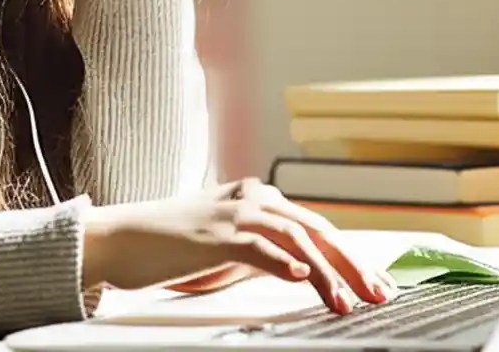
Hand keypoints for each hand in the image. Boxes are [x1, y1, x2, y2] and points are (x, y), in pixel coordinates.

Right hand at [81, 178, 398, 313]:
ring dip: (326, 272)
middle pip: (316, 229)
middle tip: (379, 295)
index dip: (351, 255)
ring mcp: (233, 214)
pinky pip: (256, 247)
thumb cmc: (167, 245)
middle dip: (352, 265)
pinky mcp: (213, 235)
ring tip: (347, 302)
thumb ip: (261, 245)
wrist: (119, 238)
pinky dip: (281, 261)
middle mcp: (252, 199)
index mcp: (257, 197)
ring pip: (295, 239)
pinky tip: (301, 275)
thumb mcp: (224, 241)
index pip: (317, 226)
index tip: (377, 284)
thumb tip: (302, 267)